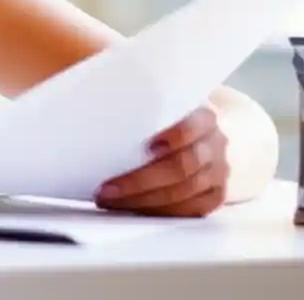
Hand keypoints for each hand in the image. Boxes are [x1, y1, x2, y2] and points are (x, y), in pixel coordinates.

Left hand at [95, 105, 230, 216]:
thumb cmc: (160, 117)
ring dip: (143, 201)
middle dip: (141, 181)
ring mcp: (217, 171)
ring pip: (185, 193)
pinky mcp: (213, 194)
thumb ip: (131, 102)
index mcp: (202, 116)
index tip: (148, 147)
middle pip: (183, 166)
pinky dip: (160, 213)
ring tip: (110, 201)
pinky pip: (191, 211)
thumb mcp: (151, 103)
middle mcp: (214, 143)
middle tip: (107, 189)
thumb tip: (87, 90)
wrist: (188, 133)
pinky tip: (134, 209)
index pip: (193, 125)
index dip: (176, 136)